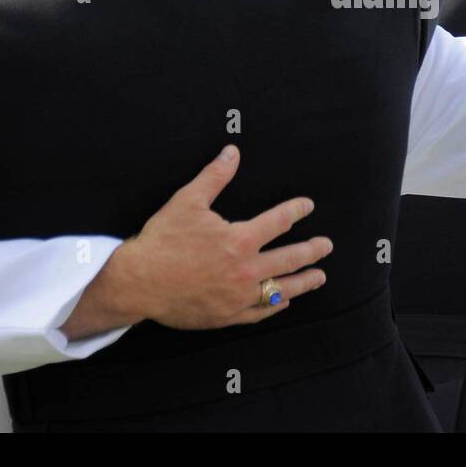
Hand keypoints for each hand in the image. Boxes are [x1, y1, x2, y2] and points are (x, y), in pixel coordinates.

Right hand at [60, 145, 330, 337]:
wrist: (139, 283)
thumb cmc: (162, 241)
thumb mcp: (187, 201)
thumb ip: (215, 176)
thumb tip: (233, 151)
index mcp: (239, 240)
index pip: (278, 222)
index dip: (295, 211)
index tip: (308, 206)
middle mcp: (245, 270)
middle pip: (289, 259)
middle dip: (312, 251)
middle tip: (326, 246)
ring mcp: (238, 296)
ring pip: (281, 290)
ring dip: (303, 282)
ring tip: (319, 277)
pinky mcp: (227, 316)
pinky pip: (260, 313)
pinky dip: (275, 306)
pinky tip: (284, 301)